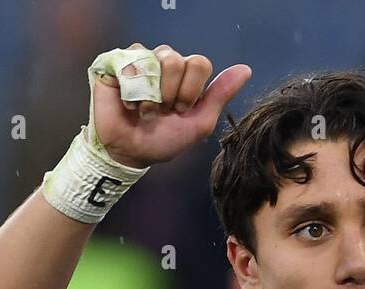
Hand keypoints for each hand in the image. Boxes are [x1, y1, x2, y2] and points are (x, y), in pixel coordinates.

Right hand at [92, 43, 250, 167]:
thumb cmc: (164, 140)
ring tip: (145, 111)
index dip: (191, 90)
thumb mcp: (199, 123)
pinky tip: (129, 105)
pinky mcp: (118, 62)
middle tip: (162, 112)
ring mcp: (143, 60)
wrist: (131, 153)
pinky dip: (132, 92)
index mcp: (186, 75)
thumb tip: (245, 69)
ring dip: (152, 95)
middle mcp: (165, 62)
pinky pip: (131, 63)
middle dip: (171, 94)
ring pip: (156, 59)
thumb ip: (220, 95)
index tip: (181, 111)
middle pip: (177, 60)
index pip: (199, 63)